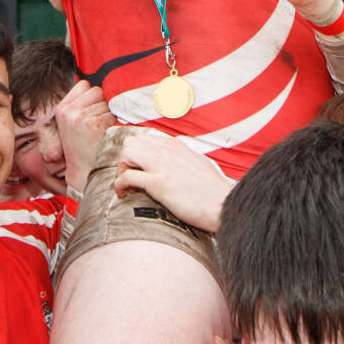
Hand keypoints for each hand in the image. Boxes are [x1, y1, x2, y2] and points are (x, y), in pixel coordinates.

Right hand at [54, 81, 114, 186]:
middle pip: (97, 91)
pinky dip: (113, 124)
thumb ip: (80, 104)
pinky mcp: (95, 124)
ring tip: (100, 131)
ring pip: (107, 103)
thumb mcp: (72, 123)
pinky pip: (113, 114)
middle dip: (102, 104)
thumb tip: (98, 87)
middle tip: (97, 122)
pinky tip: (105, 135)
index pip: (84, 85)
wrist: (83, 171)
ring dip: (108, 115)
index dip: (92, 95)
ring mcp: (81, 117)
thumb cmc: (82, 147)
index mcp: (62, 108)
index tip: (92, 109)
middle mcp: (69, 111)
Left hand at [113, 129, 231, 232]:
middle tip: (130, 177)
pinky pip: (127, 177)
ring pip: (126, 153)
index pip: (145, 138)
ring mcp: (162, 166)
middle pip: (132, 142)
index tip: (139, 169)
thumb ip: (186, 158)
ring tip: (127, 186)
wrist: (224, 204)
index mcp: (177, 145)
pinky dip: (119, 185)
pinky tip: (124, 194)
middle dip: (125, 159)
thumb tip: (179, 159)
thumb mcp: (200, 164)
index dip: (137, 154)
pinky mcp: (159, 184)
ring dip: (121, 169)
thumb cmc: (215, 190)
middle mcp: (168, 151)